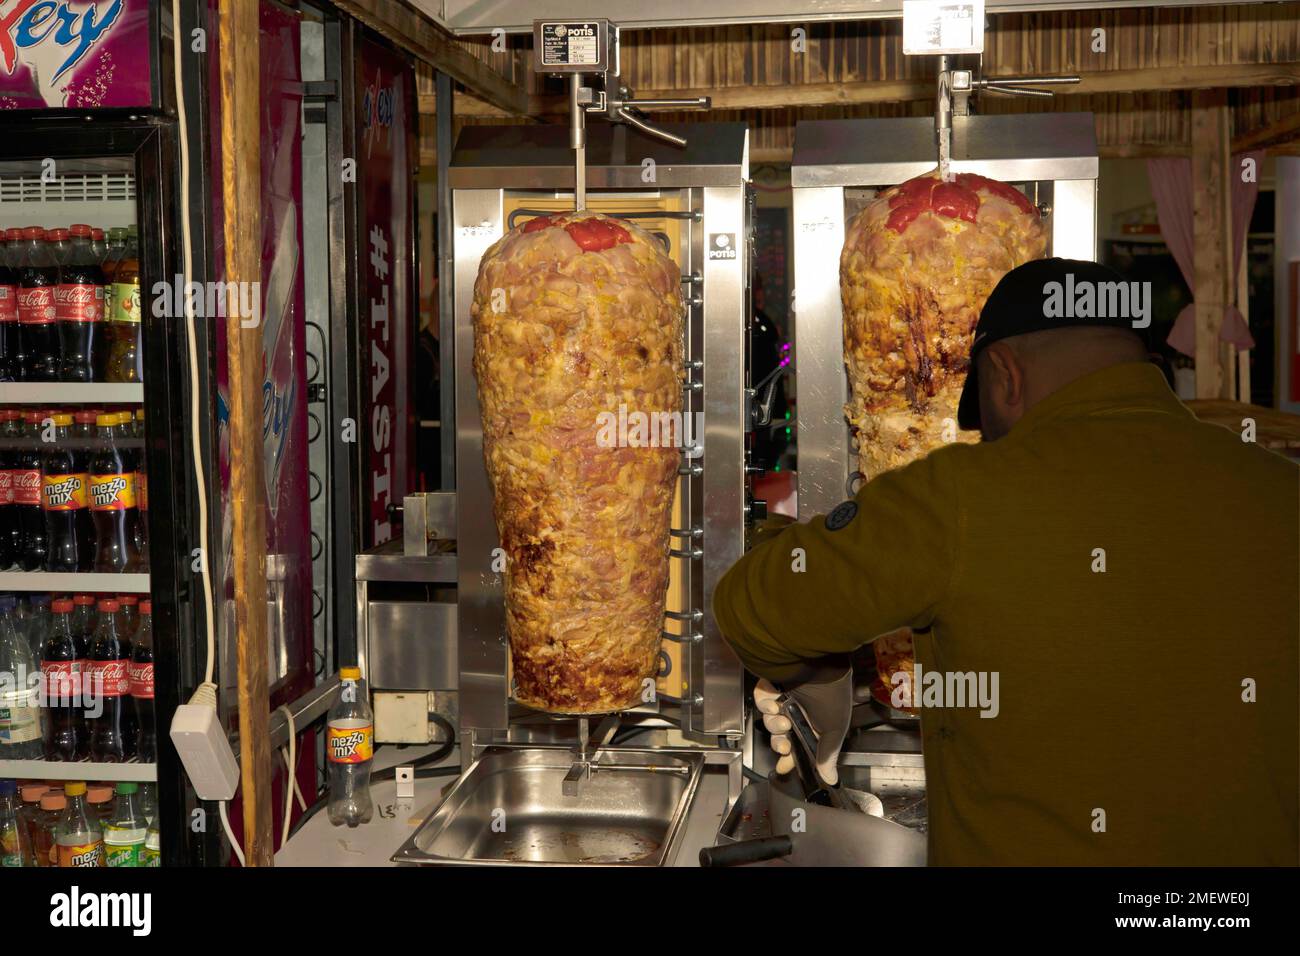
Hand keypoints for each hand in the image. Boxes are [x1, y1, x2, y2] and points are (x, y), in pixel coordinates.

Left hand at [753, 668, 852, 785]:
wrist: (818, 665)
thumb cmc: (831, 695)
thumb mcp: (834, 729)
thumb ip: (828, 754)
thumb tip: (830, 780)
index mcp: (814, 724)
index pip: (798, 747)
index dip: (790, 759)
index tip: (784, 768)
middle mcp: (797, 712)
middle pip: (780, 736)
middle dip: (780, 744)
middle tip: (784, 745)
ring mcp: (783, 698)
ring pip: (769, 721)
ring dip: (774, 724)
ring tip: (783, 719)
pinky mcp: (771, 685)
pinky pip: (761, 701)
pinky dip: (765, 703)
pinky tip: (774, 702)